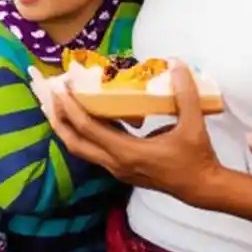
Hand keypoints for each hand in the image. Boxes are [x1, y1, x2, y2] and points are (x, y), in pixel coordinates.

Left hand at [47, 62, 225, 205]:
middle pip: (74, 142)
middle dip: (58, 119)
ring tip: (60, 103)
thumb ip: (185, 94)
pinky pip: (93, 149)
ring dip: (68, 127)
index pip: (89, 129)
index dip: (71, 108)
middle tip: (50, 96)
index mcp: (128, 153)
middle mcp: (115, 163)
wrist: (202, 187)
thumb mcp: (193, 125)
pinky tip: (88, 114)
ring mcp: (116, 168)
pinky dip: (84, 132)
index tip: (61, 88)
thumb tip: (177, 64)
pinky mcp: (120, 169)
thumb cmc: (196, 158)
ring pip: (81, 148)